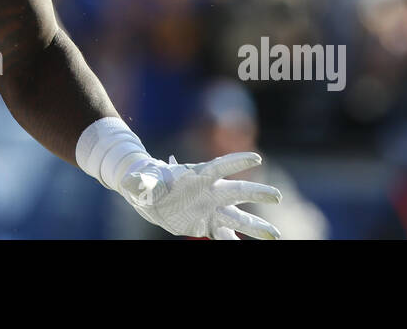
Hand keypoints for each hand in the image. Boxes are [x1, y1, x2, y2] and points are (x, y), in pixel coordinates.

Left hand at [119, 152, 281, 238]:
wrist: (152, 197)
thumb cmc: (150, 183)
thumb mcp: (143, 182)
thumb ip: (141, 182)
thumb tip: (130, 182)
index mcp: (198, 176)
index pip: (220, 166)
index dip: (236, 161)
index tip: (256, 158)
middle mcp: (211, 192)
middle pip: (238, 191)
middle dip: (258, 193)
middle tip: (276, 197)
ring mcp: (213, 210)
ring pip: (238, 219)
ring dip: (256, 227)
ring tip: (275, 235)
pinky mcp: (209, 226)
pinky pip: (225, 236)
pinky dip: (233, 243)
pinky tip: (245, 249)